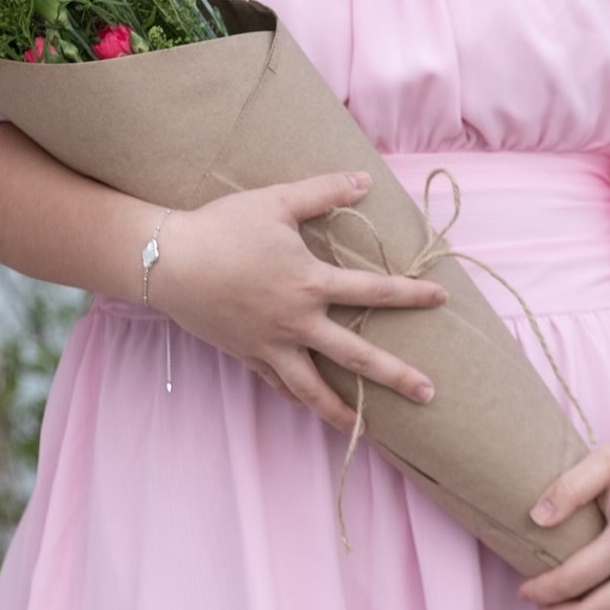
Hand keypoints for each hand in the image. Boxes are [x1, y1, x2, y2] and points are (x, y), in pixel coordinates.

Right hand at [148, 171, 446, 433]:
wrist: (169, 261)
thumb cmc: (224, 226)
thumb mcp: (277, 201)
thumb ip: (323, 192)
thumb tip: (365, 181)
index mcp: (310, 283)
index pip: (373, 290)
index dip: (410, 294)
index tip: (441, 298)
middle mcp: (297, 322)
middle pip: (357, 355)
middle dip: (396, 376)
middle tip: (429, 393)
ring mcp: (271, 345)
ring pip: (315, 388)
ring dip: (345, 410)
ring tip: (368, 428)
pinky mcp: (247, 355)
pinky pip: (280, 385)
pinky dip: (300, 399)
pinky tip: (313, 407)